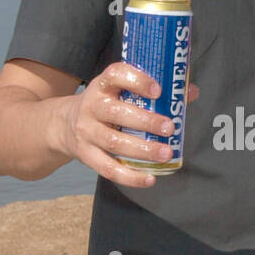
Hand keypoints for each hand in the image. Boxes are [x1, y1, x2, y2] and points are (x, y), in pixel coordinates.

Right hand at [63, 61, 198, 187]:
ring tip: (166, 153)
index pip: (115, 75)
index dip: (136, 80)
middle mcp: (91, 106)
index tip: (157, 90)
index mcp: (103, 86)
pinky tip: (149, 179)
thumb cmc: (105, 105)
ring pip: (114, 142)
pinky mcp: (87, 155)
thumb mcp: (120, 91)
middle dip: (146, 121)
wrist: (64, 124)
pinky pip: (108, 169)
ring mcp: (87, 132)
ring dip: (142, 150)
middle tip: (169, 127)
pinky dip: (130, 177)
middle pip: (116, 113)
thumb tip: (190, 91)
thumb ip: (153, 91)